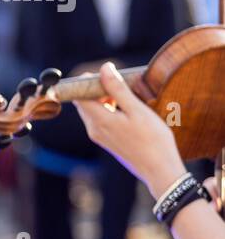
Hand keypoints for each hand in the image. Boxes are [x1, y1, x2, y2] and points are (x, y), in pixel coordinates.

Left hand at [74, 62, 184, 195]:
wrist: (159, 170)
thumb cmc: (152, 139)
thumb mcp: (137, 109)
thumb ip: (118, 89)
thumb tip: (104, 68)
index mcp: (98, 120)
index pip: (78, 95)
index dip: (86, 81)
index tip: (104, 73)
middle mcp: (93, 129)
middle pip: (84, 102)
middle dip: (96, 89)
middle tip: (118, 82)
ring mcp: (99, 136)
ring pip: (93, 110)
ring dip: (104, 99)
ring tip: (126, 95)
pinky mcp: (107, 141)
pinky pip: (101, 119)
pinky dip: (109, 109)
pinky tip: (127, 108)